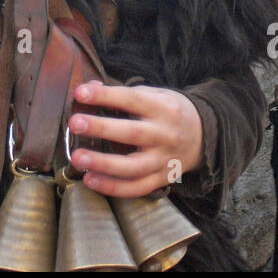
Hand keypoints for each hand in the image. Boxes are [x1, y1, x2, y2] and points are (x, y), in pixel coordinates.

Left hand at [66, 82, 202, 198]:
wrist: (202, 136)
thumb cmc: (168, 111)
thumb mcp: (153, 94)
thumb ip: (122, 94)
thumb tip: (88, 89)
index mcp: (162, 107)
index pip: (131, 99)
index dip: (105, 96)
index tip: (80, 93)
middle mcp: (165, 134)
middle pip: (133, 133)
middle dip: (102, 128)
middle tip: (75, 124)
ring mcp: (164, 159)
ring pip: (134, 166)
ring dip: (104, 164)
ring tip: (77, 158)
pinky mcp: (161, 179)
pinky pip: (137, 187)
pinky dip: (113, 187)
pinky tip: (90, 180)